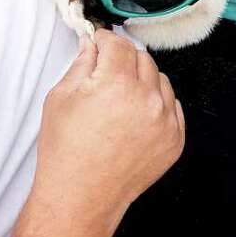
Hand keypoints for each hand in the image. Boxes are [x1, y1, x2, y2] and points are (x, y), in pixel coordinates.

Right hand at [34, 33, 185, 236]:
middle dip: (123, 59)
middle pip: (142, 58)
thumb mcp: (60, 98)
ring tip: (119, 99)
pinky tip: (135, 116)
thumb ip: (81, 64)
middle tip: (106, 71)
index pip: (118, 44)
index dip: (105, 40)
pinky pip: (172, 106)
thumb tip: (92, 45)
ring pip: (160, 80)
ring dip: (142, 80)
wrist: (81, 196)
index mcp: (117, 84)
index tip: (99, 43)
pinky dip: (156, 104)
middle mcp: (147, 99)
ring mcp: (165, 120)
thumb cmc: (66, 153)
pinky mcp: (175, 138)